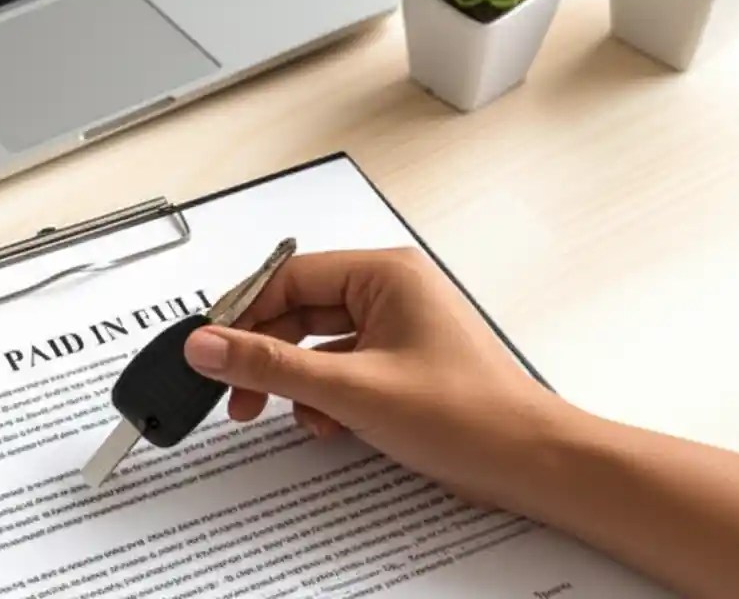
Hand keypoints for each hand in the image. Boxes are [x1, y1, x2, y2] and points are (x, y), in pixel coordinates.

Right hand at [183, 248, 572, 506]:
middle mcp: (392, 292)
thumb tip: (207, 345)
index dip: (244, 314)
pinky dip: (326, 399)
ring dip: (298, 384)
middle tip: (237, 395)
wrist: (531, 464)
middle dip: (267, 357)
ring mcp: (398, 329)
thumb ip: (270, 366)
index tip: (211, 349)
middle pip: (300, 312)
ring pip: (318, 346)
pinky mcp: (401, 365)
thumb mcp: (350, 390)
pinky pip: (342, 370)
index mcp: (385, 274)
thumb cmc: (468, 415)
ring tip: (292, 416)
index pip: (290, 278)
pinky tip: (332, 426)